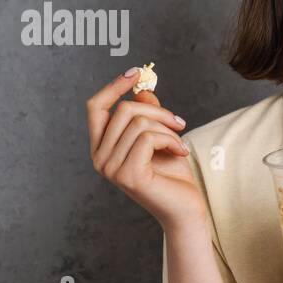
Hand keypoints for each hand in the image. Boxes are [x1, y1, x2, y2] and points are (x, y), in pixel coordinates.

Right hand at [86, 68, 203, 229]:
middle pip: (123, 110)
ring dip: (168, 129)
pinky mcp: (128, 175)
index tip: (135, 72)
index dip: (113, 86)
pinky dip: (170, 140)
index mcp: (102, 147)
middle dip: (157, 111)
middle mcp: (99, 158)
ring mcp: (110, 168)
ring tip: (180, 144)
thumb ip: (147, 115)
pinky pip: (148, 138)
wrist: (186, 209)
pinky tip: (181, 152)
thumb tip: (141, 90)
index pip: (96, 107)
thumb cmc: (173, 176)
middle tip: (180, 122)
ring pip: (138, 122)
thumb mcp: (160, 137)